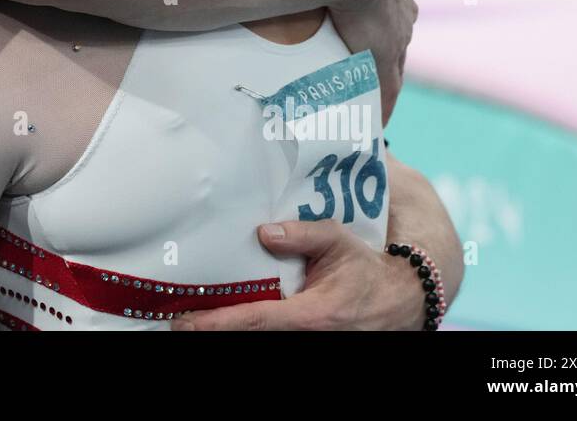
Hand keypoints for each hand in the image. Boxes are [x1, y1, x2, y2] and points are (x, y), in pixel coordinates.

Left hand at [171, 220, 425, 330]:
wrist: (401, 297)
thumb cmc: (365, 266)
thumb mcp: (338, 240)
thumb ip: (301, 235)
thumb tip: (262, 233)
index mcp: (313, 314)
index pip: (256, 320)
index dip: (217, 323)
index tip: (186, 322)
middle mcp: (309, 336)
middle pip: (251, 336)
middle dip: (213, 329)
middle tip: (175, 317)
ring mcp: (310, 343)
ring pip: (261, 338)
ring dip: (227, 328)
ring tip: (191, 317)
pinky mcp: (308, 339)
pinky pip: (272, 334)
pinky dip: (246, 327)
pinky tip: (222, 318)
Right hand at [321, 0, 415, 123]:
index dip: (379, 8)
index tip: (365, 17)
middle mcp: (403, 9)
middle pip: (397, 32)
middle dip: (382, 42)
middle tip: (359, 54)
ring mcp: (396, 38)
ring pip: (392, 63)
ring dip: (377, 75)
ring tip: (358, 90)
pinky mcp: (383, 63)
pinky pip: (383, 90)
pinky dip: (377, 104)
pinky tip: (370, 121)